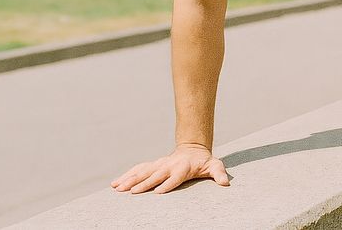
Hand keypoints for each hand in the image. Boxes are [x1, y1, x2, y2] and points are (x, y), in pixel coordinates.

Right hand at [111, 144, 229, 193]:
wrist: (193, 149)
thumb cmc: (204, 161)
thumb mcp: (215, 165)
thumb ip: (219, 173)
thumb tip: (226, 183)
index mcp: (183, 167)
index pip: (175, 177)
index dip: (167, 184)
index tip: (157, 192)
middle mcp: (169, 165)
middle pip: (155, 175)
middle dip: (144, 183)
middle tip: (132, 192)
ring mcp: (160, 164)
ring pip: (143, 171)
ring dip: (130, 179)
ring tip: (117, 188)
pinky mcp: (153, 165)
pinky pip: (138, 169)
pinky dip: (126, 175)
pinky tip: (115, 183)